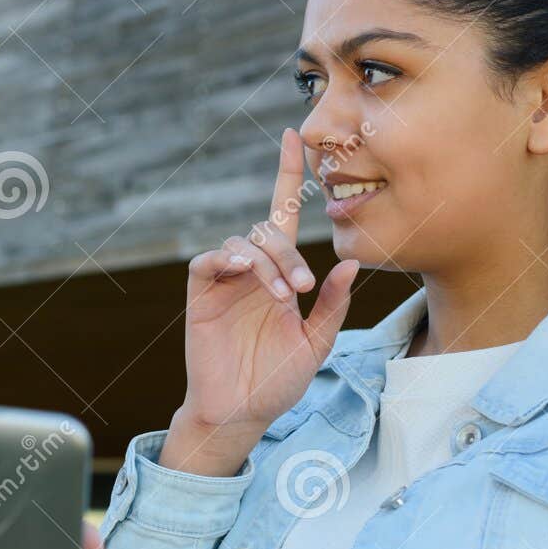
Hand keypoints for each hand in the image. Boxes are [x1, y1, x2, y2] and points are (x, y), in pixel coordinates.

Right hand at [165, 128, 357, 475]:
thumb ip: (332, 305)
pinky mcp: (200, 294)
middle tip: (303, 290)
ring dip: (268, 263)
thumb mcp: (317, 342)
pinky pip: (208, 261)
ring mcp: (224, 281)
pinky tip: (246, 272)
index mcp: (279, 274)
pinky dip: (228, 259)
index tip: (292, 137)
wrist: (242, 411)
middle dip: (289, 253)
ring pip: (243, 243)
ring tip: (282, 296)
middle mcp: (251, 271)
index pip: (281, 213)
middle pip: (267, 230)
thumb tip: (347, 264)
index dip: (286, 175)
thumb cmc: (276, 380)